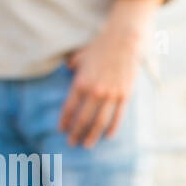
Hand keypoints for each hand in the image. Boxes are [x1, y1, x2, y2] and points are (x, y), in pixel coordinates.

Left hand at [58, 30, 142, 148]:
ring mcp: (111, 95)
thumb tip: (67, 69)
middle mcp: (95, 91)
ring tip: (87, 144)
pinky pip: (118, 116)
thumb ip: (72, 66)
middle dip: (76, 133)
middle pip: (83, 119)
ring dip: (92, 135)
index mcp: (81, 83)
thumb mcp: (80, 56)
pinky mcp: (125, 95)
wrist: (124, 40)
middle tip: (72, 143)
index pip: (69, 108)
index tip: (61, 130)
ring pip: (100, 122)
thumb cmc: (100, 47)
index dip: (65, 121)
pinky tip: (107, 136)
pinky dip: (112, 128)